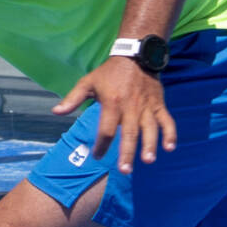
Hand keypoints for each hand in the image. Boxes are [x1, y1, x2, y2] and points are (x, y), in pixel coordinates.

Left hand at [52, 56, 177, 174]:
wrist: (136, 56)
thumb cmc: (109, 73)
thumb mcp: (88, 82)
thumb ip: (72, 99)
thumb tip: (55, 112)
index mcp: (112, 103)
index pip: (106, 129)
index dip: (101, 144)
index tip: (97, 156)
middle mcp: (130, 107)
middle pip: (129, 133)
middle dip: (127, 152)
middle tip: (125, 170)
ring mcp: (146, 107)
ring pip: (150, 128)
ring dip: (150, 145)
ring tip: (148, 160)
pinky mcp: (159, 105)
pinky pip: (167, 121)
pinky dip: (170, 134)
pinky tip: (170, 148)